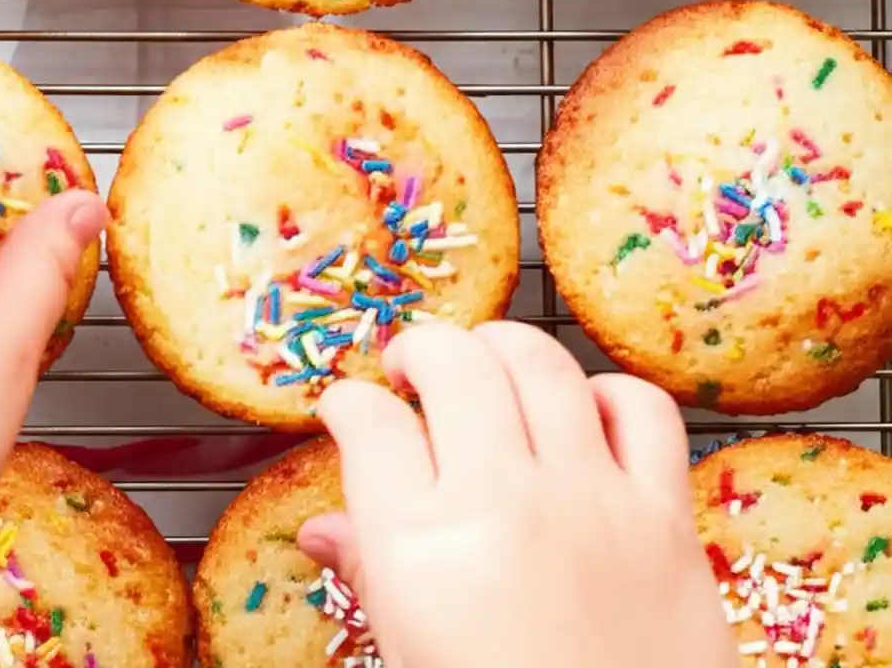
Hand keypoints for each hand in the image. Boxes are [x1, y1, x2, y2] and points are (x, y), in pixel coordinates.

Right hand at [297, 322, 735, 667]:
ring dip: (501, 347)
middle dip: (418, 349)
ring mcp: (589, 499)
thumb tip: (320, 532)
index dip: (347, 403)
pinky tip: (582, 409)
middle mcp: (502, 501)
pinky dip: (606, 392)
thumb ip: (368, 574)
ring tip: (485, 364)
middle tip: (410, 371)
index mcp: (419, 544)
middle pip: (452, 365)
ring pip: (541, 363)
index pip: (368, 424)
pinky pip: (642, 409)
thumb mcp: (409, 650)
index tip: (349, 409)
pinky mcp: (663, 515)